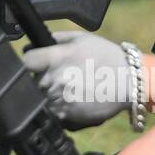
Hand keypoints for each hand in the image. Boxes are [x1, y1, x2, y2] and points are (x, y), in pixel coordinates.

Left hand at [22, 31, 136, 128]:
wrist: (129, 82)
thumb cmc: (107, 57)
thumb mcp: (81, 38)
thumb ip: (55, 38)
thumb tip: (36, 42)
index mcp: (56, 58)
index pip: (26, 61)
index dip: (30, 61)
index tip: (36, 62)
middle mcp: (55, 79)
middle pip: (31, 81)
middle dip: (41, 77)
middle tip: (61, 74)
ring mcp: (59, 100)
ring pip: (40, 98)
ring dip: (49, 93)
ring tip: (70, 87)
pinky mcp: (66, 116)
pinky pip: (51, 112)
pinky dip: (58, 107)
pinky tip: (74, 98)